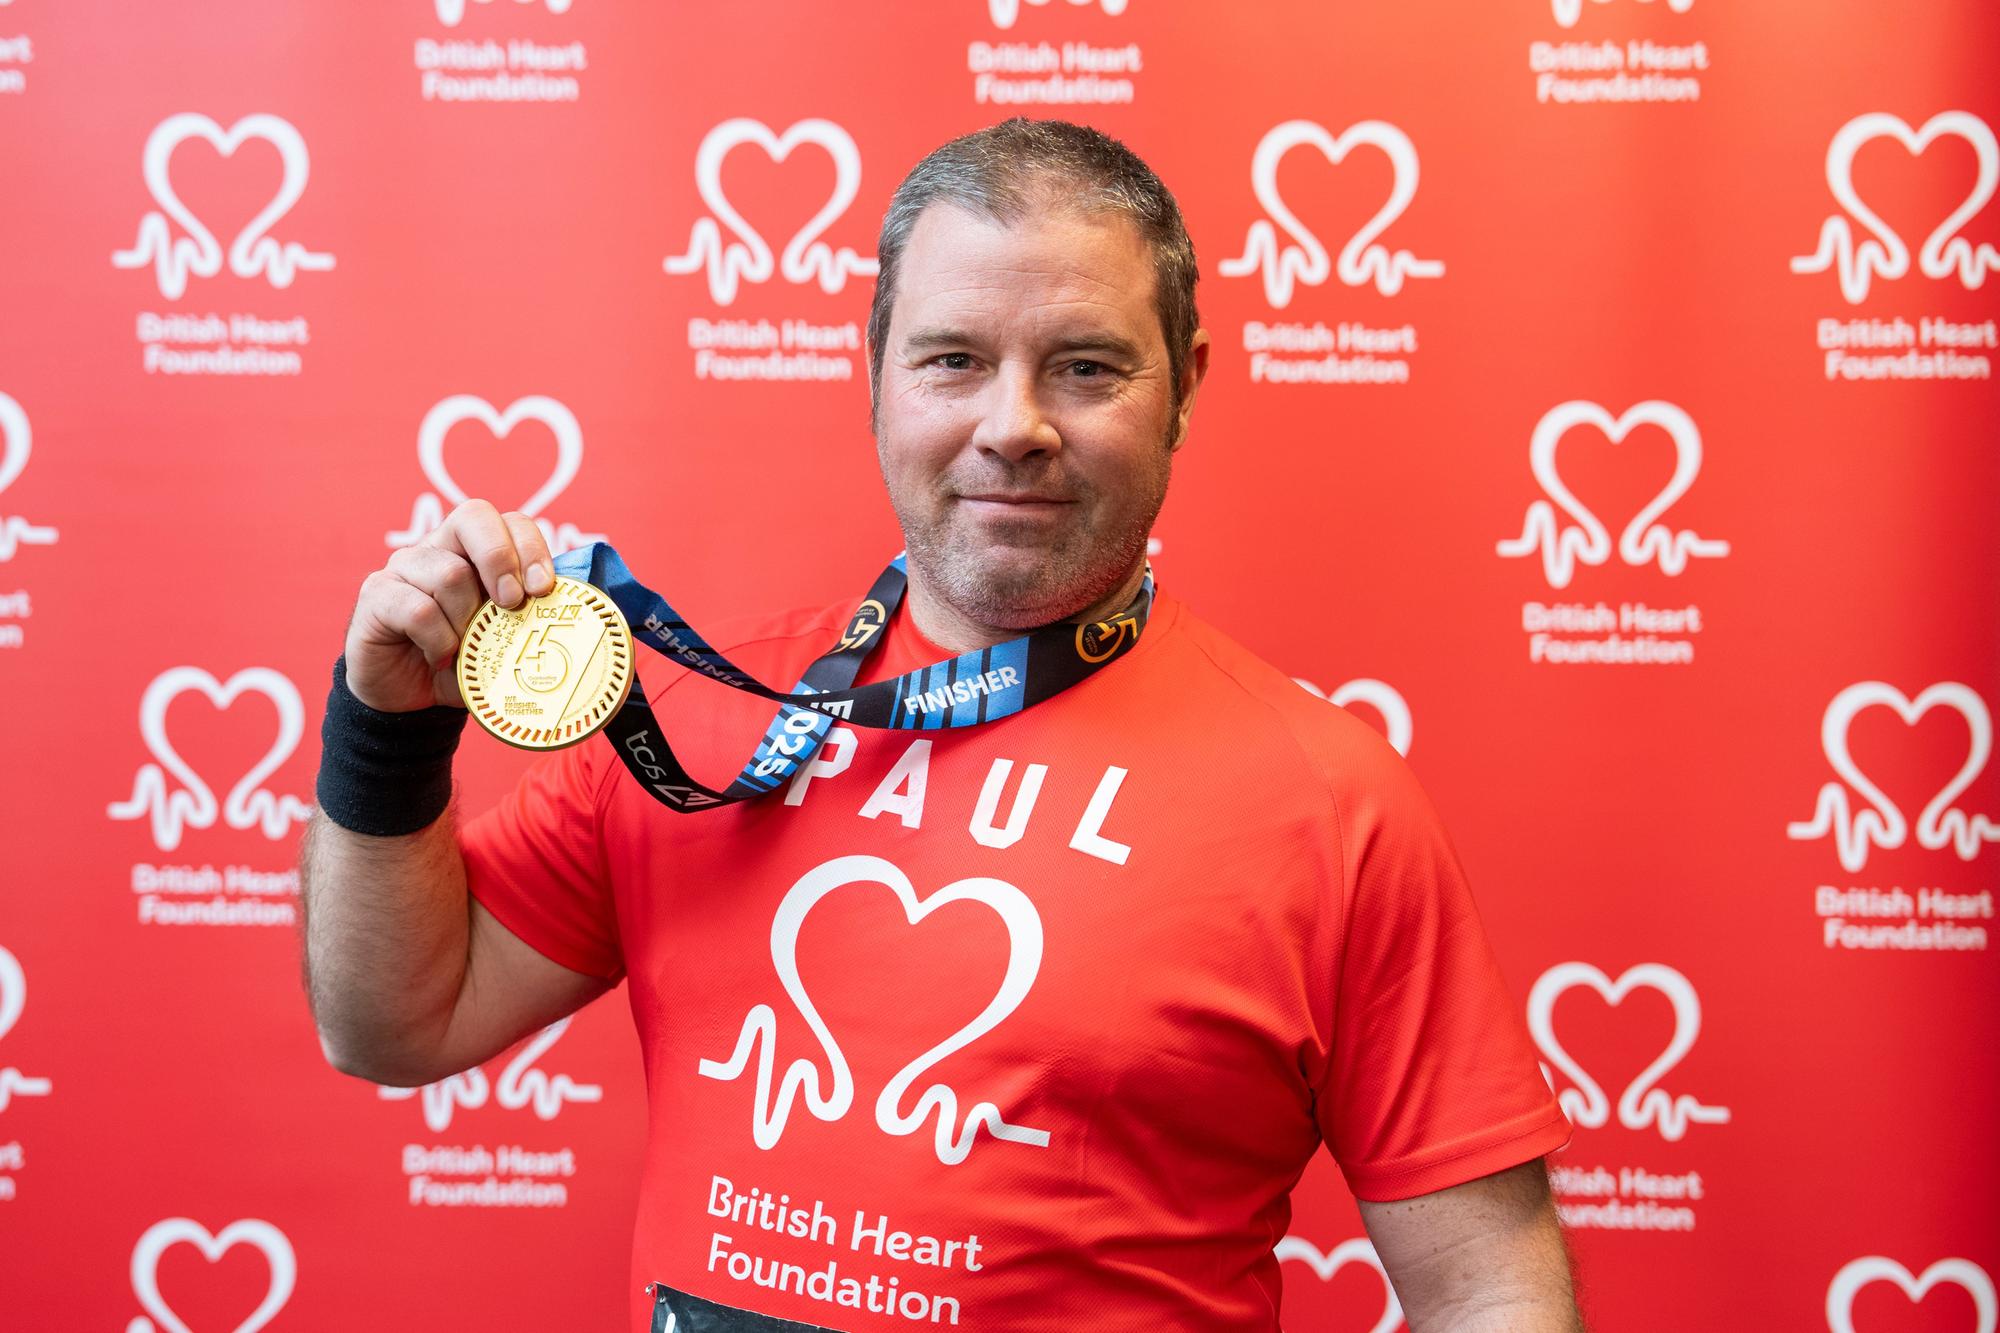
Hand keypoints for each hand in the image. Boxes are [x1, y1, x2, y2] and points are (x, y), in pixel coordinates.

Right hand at [343, 500, 555, 711]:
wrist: (408, 698)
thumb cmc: (462, 662)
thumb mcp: (504, 642)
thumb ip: (531, 623)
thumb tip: (577, 621)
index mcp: (475, 551)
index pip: (509, 521)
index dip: (531, 548)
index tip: (543, 589)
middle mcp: (438, 547)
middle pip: (473, 517)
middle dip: (501, 559)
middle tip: (511, 603)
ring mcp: (404, 567)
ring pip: (449, 573)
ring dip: (466, 620)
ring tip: (463, 648)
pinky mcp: (376, 594)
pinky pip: (419, 609)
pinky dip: (438, 640)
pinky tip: (439, 657)